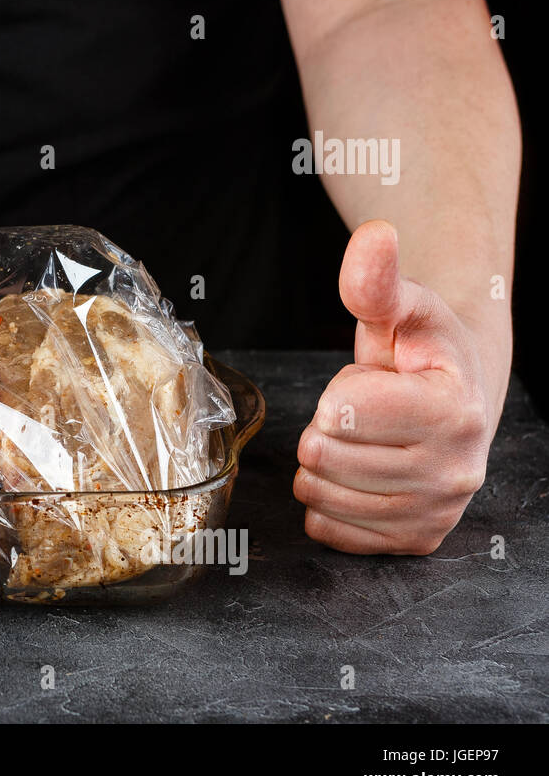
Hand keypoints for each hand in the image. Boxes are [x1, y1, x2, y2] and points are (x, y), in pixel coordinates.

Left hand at [294, 220, 494, 554]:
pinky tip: (358, 475)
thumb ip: (376, 279)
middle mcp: (455, 470)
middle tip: (361, 414)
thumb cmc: (422, 351)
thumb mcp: (400, 308)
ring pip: (319, 495)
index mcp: (454, 411)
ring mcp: (438, 511)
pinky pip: (327, 530)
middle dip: (324, 426)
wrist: (456, 398)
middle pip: (323, 454)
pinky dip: (327, 504)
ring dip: (322, 464)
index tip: (371, 381)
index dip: (337, 388)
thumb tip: (374, 234)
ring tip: (360, 441)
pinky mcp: (416, 541)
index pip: (340, 410)